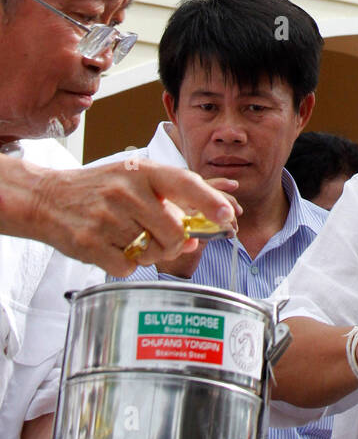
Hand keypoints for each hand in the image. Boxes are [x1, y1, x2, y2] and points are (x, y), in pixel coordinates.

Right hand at [24, 159, 237, 276]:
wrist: (47, 198)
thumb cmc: (99, 188)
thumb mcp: (134, 179)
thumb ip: (169, 202)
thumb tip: (199, 235)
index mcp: (142, 170)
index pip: (184, 182)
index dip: (210, 200)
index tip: (228, 215)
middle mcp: (126, 190)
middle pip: (173, 231)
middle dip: (174, 243)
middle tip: (160, 239)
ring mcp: (106, 217)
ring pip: (151, 252)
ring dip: (147, 254)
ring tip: (130, 238)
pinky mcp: (90, 243)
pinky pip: (127, 268)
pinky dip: (125, 265)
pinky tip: (112, 247)